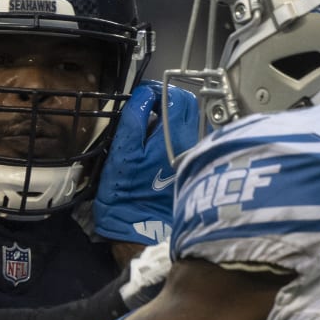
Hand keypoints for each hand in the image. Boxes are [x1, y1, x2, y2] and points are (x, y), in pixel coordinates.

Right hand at [94, 81, 198, 244]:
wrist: (138, 229)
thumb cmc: (126, 193)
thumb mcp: (123, 150)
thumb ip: (136, 117)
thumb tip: (146, 94)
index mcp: (174, 137)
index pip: (178, 97)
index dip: (159, 91)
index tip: (145, 96)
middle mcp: (192, 145)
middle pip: (191, 107)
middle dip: (171, 101)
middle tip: (150, 109)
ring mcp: (195, 158)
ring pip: (191, 124)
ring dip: (174, 120)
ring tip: (154, 132)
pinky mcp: (194, 170)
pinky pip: (190, 142)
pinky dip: (178, 137)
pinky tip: (162, 150)